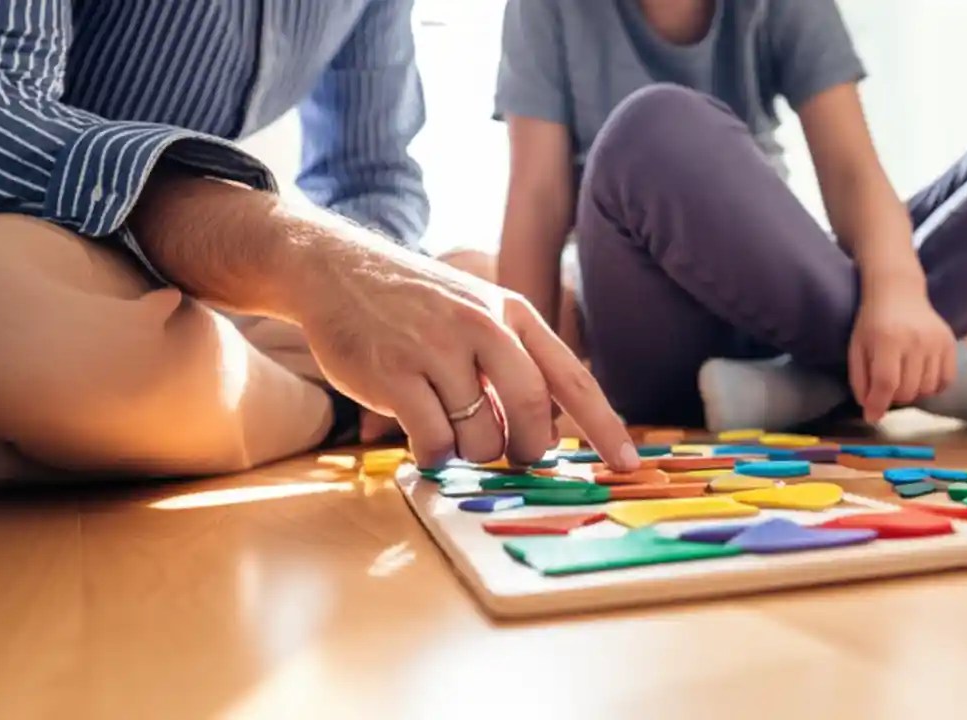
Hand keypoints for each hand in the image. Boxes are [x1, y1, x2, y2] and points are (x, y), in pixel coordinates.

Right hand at [289, 240, 637, 470]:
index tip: (630, 465)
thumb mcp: (477, 314)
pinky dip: (433, 453)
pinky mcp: (394, 374)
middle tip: (513, 455)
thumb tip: (552, 433)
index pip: (572, 378)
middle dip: (528, 449)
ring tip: (444, 420)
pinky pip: (435, 441)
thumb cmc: (415, 305)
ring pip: (481, 435)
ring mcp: (435, 348)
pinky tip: (419, 433)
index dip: (605, 427)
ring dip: (468, 448)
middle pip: (532, 412)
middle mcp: (481, 326)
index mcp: (512, 313)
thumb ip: (517, 364)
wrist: (335, 270)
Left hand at [848, 285, 956, 422]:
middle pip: (908, 390)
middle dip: (894, 396)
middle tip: (887, 384)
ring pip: (927, 389)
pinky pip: (946, 381)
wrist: (898, 292)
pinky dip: (933, 386)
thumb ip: (860, 380)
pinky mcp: (951, 343)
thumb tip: (871, 412)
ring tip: (904, 376)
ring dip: (913, 391)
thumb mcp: (856, 348)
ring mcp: (936, 342)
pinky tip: (921, 375)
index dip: (878, 404)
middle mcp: (915, 341)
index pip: (886, 382)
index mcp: (887, 340)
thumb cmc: (872, 322)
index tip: (872, 416)